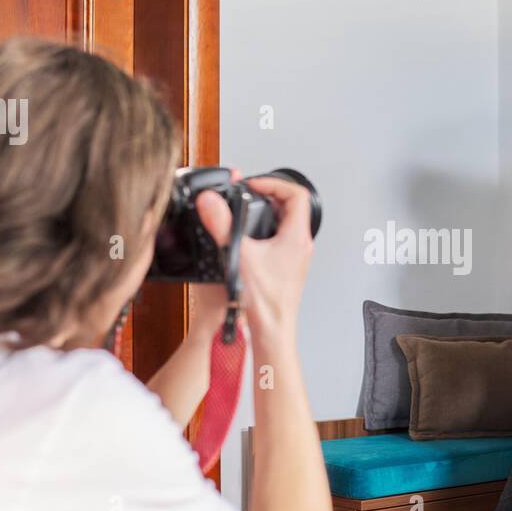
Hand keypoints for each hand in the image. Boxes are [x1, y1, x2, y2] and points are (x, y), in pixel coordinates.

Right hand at [195, 171, 314, 344]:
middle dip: (269, 194)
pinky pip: (281, 237)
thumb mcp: (239, 255)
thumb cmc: (265, 301)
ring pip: (287, 221)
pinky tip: (248, 237)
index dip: (274, 182)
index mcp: (296, 236)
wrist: (272, 328)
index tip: (254, 185)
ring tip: (247, 210)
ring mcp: (295, 255)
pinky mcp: (288, 264)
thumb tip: (211, 202)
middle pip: (292, 205)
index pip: (297, 194)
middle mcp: (300, 244)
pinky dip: (266, 229)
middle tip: (249, 194)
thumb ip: (223, 224)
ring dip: (267, 212)